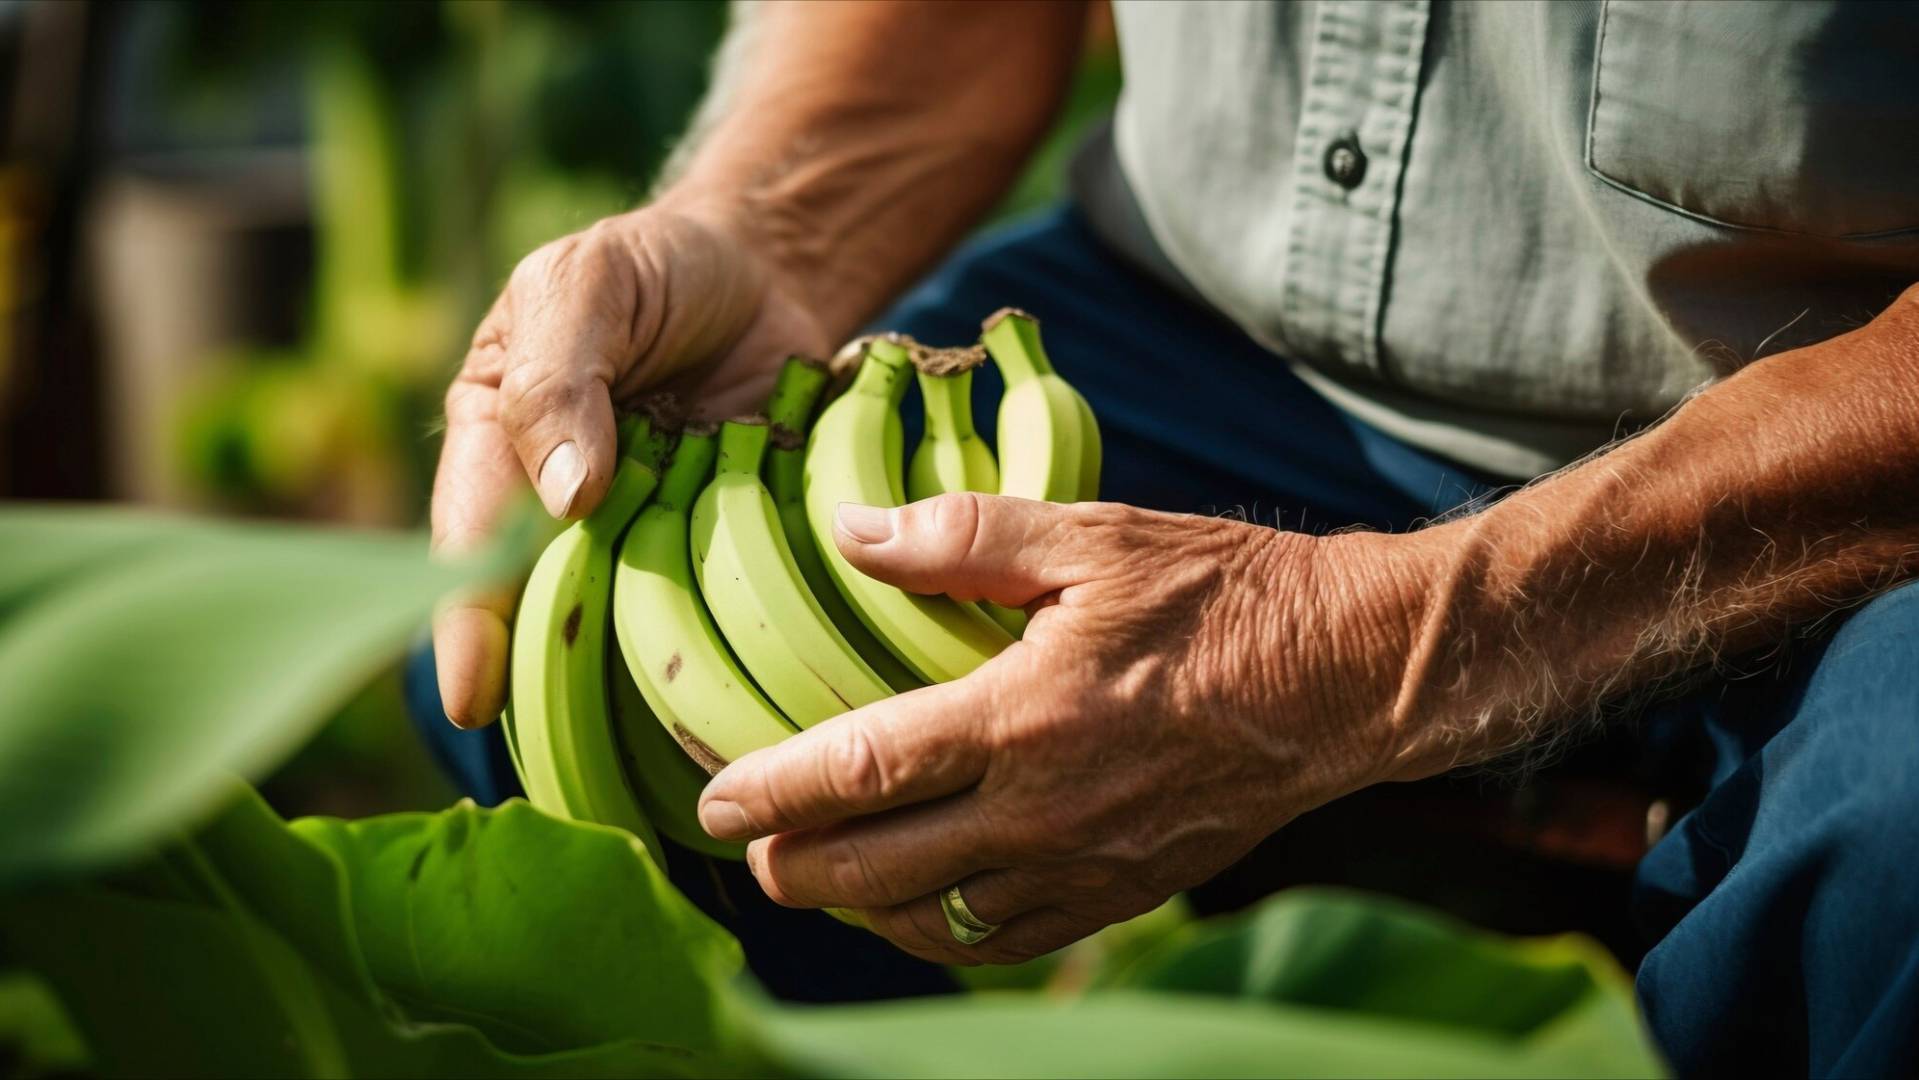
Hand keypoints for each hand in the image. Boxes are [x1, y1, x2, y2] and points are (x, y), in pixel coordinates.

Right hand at [430, 198, 832, 726]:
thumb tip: (564, 497)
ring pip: (630, 625)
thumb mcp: (587, 285)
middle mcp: (564, 514)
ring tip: (653, 744)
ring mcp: (649, 539)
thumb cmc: (655, 269)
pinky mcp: (725, 549)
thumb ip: (560, 377)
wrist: (769, 269)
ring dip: (640, 671)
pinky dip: (728, 641)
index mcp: (498, 451)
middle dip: (549, 677)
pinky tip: (740, 687)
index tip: (471, 699)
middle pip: (546, 610)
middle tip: (561, 758)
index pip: (471, 546)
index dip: (466, 626)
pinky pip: (720, 607)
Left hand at [695, 492, 1430, 964]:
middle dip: (797, 869)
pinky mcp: (1124, 893)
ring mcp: (1085, 866)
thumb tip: (852, 533)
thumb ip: (963, 535)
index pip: (864, 771)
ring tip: (822, 880)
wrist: (1346, 677)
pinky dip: (947, 932)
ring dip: (863, 909)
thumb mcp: (1094, 537)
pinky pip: (1011, 939)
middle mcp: (1044, 811)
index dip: (775, 791)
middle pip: (880, 870)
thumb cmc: (1222, 596)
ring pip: (938, 921)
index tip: (714, 802)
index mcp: (1023, 718)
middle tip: (751, 850)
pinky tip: (923, 908)